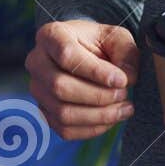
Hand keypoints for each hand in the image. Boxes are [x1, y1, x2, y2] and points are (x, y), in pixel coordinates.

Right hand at [26, 20, 138, 140]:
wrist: (86, 53)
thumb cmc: (100, 43)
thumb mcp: (116, 37)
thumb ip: (125, 53)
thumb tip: (127, 78)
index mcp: (51, 35)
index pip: (66, 55)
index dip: (96, 72)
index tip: (122, 80)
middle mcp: (36, 62)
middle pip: (60, 87)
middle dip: (98, 96)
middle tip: (124, 94)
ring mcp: (37, 89)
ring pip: (63, 113)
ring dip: (98, 116)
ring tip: (123, 109)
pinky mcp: (44, 111)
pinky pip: (65, 130)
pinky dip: (92, 129)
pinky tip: (111, 119)